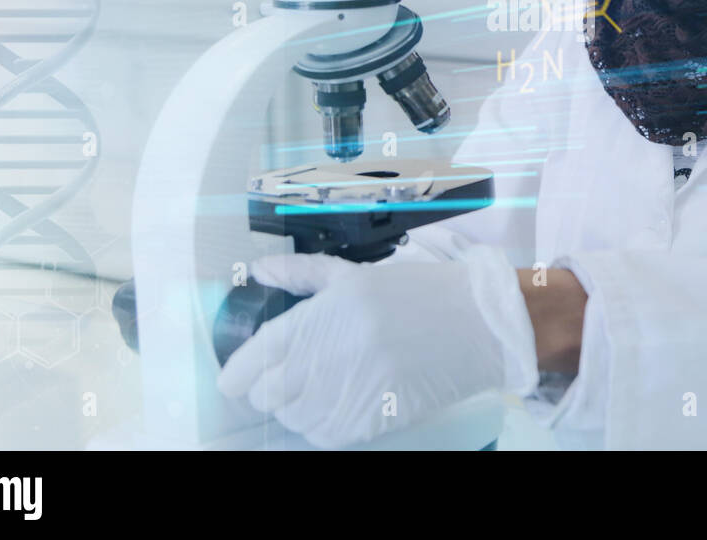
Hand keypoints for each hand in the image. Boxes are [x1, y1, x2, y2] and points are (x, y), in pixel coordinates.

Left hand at [216, 245, 538, 447]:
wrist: (474, 325)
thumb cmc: (416, 294)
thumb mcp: (356, 275)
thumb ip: (302, 275)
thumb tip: (260, 271)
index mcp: (327, 312)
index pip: (262, 352)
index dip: (238, 372)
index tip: (232, 380)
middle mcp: (335, 353)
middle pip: (272, 391)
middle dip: (268, 388)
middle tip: (281, 379)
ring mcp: (354, 389)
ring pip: (296, 417)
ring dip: (295, 408)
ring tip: (312, 391)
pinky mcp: (374, 418)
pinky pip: (326, 435)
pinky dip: (320, 426)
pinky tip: (332, 407)